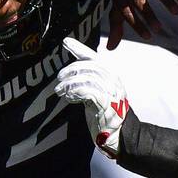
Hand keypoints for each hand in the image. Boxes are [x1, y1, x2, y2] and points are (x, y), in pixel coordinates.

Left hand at [54, 38, 130, 156]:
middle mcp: (113, 81)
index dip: (79, 48)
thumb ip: (87, 82)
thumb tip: (72, 72)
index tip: (65, 41)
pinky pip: (87, 91)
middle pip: (89, 66)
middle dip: (71, 70)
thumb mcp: (96, 94)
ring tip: (60, 90)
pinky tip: (68, 97)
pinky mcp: (105, 103)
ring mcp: (111, 92)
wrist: (118, 136)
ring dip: (69, 83)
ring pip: (87, 77)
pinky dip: (75, 92)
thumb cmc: (105, 115)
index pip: (94, 57)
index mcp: (111, 76)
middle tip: (59, 78)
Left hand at [107, 0, 177, 49]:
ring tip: (175, 13)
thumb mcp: (120, 4)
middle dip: (148, 16)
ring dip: (165, 1)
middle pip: (138, 0)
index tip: (148, 36)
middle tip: (159, 29)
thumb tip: (110, 48)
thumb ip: (116, 25)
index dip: (135, 24)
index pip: (124, 11)